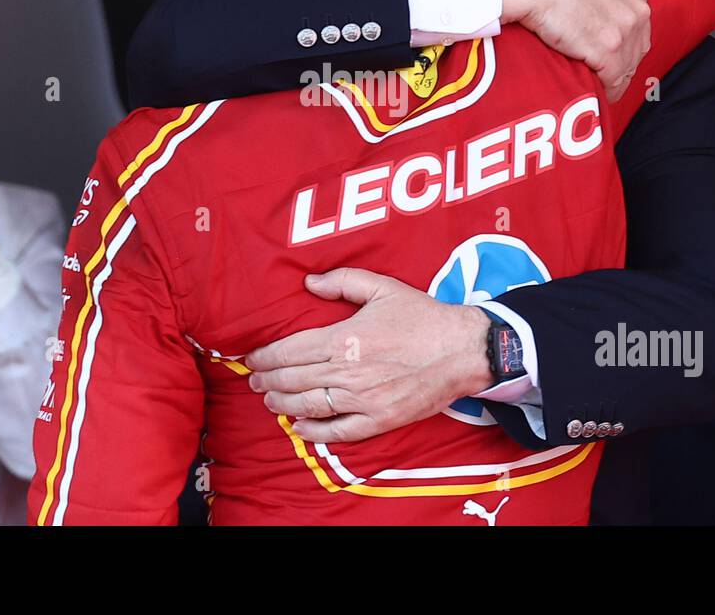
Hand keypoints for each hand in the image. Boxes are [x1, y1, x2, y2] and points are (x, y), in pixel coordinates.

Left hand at [243, 268, 492, 443]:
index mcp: (344, 339)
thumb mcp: (382, 287)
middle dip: (267, 381)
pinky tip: (299, 427)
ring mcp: (363, 400)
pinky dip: (313, 432)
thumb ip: (342, 281)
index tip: (253, 359)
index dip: (265, 357)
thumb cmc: (422, 317)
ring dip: (282, 404)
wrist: (462, 350)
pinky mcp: (379, 420)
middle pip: (293, 380)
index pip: (290, 351)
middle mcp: (348, 372)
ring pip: (308, 406)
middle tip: (254, 380)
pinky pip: (338, 432)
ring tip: (269, 400)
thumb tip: (309, 282)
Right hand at [500, 0, 649, 101]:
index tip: (614, 57)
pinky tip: (596, 92)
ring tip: (598, 87)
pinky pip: (612, 81)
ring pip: (626, 69)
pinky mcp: (607, 51)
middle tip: (605, 76)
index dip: (625, 47)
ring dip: (612, 81)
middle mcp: (636, 11)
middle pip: (636, 52)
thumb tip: (595, 4)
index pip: (639, 30)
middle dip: (622, 66)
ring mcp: (624, 32)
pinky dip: (604, 90)